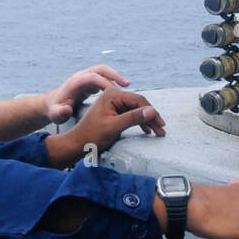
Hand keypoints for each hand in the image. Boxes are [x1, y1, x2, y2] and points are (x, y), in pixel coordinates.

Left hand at [41, 64, 129, 124]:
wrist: (51, 104)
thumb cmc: (54, 110)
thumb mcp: (56, 114)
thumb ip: (60, 113)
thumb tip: (67, 110)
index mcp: (75, 82)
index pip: (92, 77)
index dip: (105, 82)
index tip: (116, 92)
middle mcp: (81, 77)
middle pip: (100, 69)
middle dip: (114, 75)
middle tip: (126, 85)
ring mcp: (86, 78)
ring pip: (103, 72)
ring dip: (115, 76)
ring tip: (126, 86)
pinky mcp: (89, 82)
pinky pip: (103, 77)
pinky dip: (112, 81)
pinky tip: (120, 91)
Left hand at [46, 86, 165, 168]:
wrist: (77, 144)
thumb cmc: (92, 136)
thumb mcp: (114, 127)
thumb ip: (133, 118)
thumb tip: (152, 111)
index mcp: (112, 94)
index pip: (138, 101)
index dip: (152, 113)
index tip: (161, 125)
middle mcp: (113, 95)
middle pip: (139, 104)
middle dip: (151, 117)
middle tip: (161, 130)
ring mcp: (113, 103)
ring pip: (136, 109)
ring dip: (147, 120)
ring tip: (157, 132)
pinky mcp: (113, 111)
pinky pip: (130, 114)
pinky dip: (139, 122)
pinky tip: (146, 129)